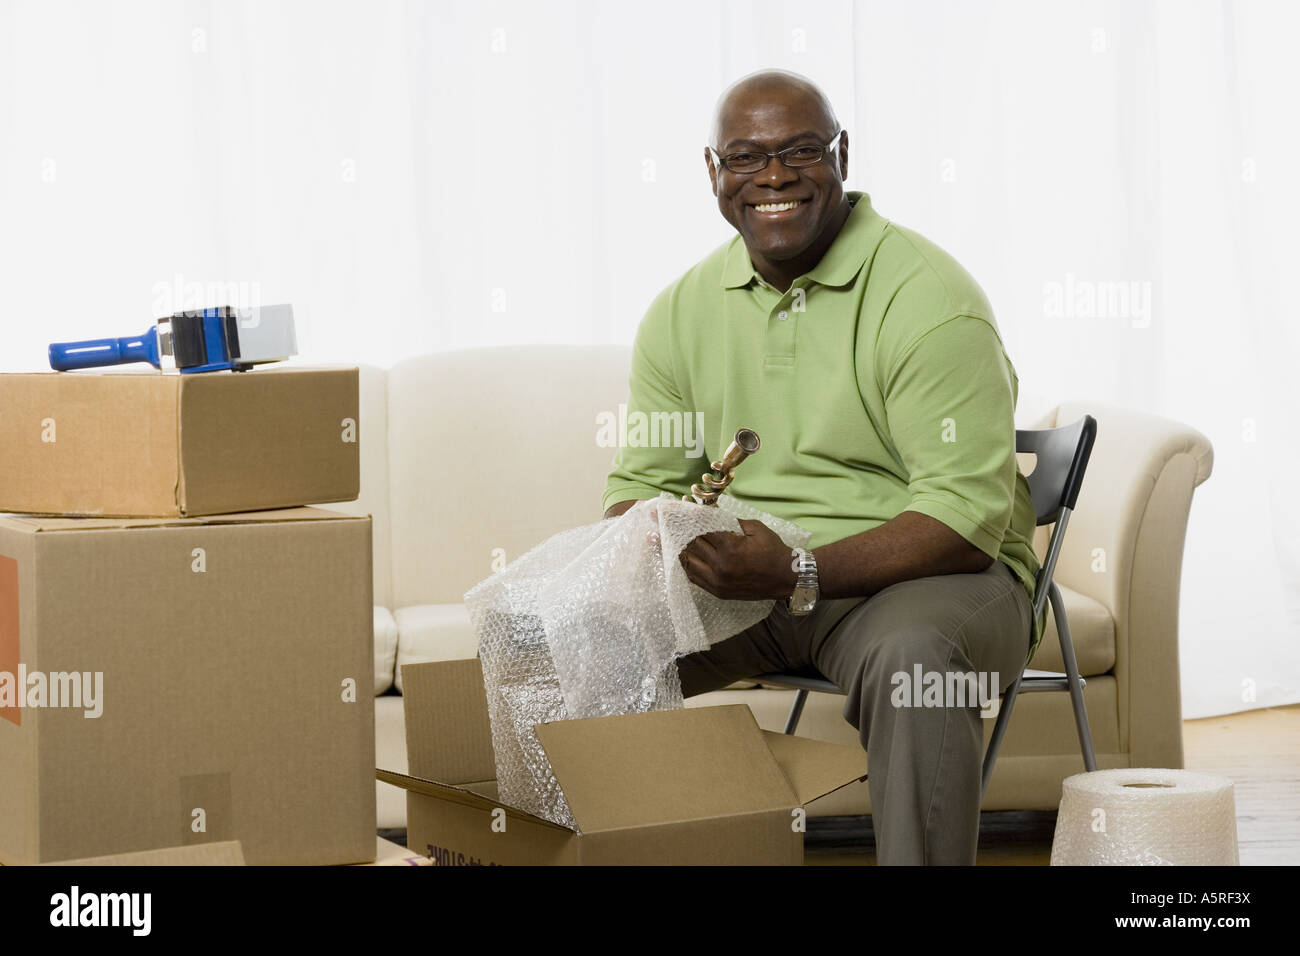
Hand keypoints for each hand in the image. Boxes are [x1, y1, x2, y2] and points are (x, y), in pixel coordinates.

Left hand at [677, 518, 798, 600]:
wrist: (785, 578)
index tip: (681, 509)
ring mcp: (718, 581)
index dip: (691, 517)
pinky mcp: (717, 592)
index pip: (701, 528)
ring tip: (674, 537)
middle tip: (672, 521)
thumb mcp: (754, 528)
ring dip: (682, 548)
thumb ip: (729, 520)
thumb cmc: (772, 549)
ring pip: (689, 562)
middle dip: (683, 530)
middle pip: (692, 544)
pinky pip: (694, 577)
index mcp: (730, 547)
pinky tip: (685, 555)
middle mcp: (720, 566)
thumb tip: (708, 512)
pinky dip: (687, 565)